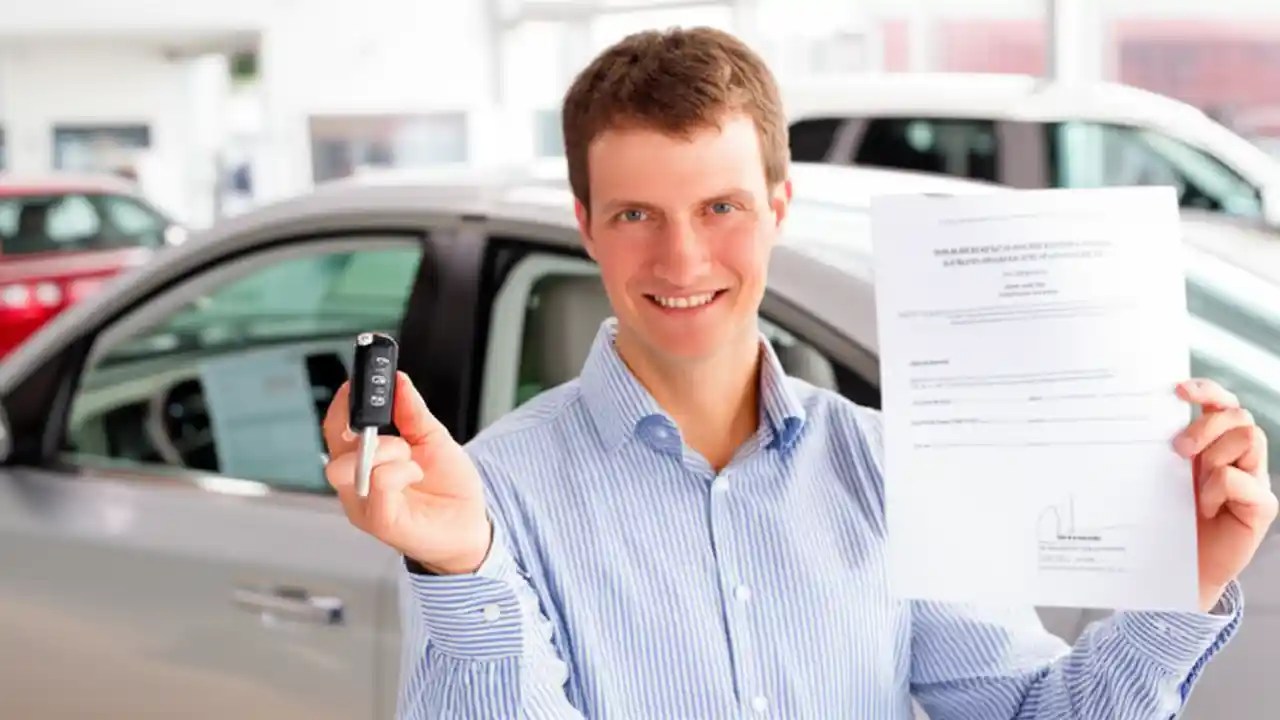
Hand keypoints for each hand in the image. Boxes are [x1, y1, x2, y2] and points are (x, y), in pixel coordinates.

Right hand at [323, 372, 491, 574]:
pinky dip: (399, 471)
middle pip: (334, 450)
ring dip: (387, 452)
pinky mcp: (380, 522)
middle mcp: (356, 485)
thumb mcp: (433, 438)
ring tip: (412, 460)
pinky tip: (415, 474)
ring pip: (350, 467)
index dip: (343, 405)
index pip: (337, 430)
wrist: (470, 525)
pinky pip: (377, 486)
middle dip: (364, 431)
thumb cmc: (448, 488)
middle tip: (394, 432)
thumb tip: (398, 380)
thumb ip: (412, 411)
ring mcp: (364, 505)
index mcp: (363, 463)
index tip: (360, 381)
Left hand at [1173, 379, 1277, 610]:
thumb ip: (1163, 448)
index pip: (1221, 403)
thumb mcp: (1162, 475)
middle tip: (1178, 450)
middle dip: (1205, 425)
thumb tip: (1141, 417)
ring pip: (1248, 437)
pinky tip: (1206, 507)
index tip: (1178, 390)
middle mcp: (1239, 456)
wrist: (1178, 565)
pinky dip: (1218, 489)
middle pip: (1237, 415)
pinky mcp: (1262, 505)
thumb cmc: (1168, 517)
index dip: (1206, 390)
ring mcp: (1254, 479)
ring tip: (1194, 485)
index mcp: (1213, 443)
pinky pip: (1242, 479)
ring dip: (1214, 457)